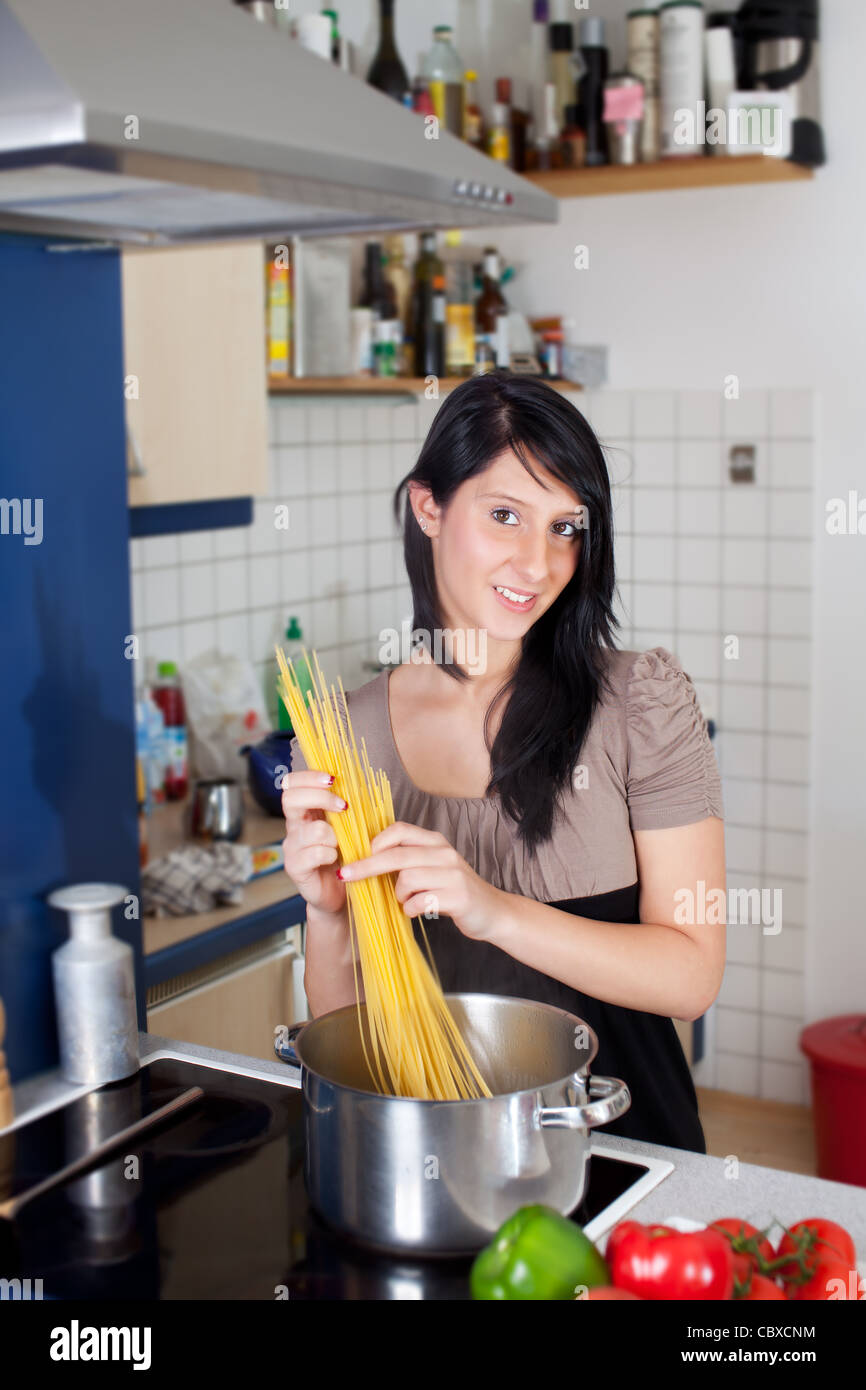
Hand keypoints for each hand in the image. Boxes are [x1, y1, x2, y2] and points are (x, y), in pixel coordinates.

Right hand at [281, 769, 348, 915]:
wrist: (340, 892)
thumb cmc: (346, 855)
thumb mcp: (347, 826)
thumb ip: (345, 805)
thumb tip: (356, 778)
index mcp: (304, 812)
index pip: (292, 783)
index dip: (309, 776)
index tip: (333, 779)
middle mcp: (293, 827)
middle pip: (291, 798)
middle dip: (321, 797)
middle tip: (344, 807)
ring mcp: (292, 848)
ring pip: (312, 830)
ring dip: (334, 835)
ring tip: (342, 845)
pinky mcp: (295, 868)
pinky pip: (314, 854)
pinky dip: (330, 855)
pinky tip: (336, 862)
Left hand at [337, 821, 505, 941]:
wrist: (493, 912)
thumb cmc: (455, 891)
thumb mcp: (433, 867)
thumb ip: (408, 860)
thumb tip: (367, 860)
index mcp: (436, 842)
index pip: (400, 830)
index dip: (375, 842)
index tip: (358, 857)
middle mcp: (445, 854)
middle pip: (397, 854)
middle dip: (367, 866)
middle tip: (346, 876)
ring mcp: (453, 875)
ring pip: (407, 879)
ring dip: (399, 894)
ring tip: (406, 901)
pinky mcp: (458, 897)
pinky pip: (420, 901)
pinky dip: (411, 909)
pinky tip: (417, 911)